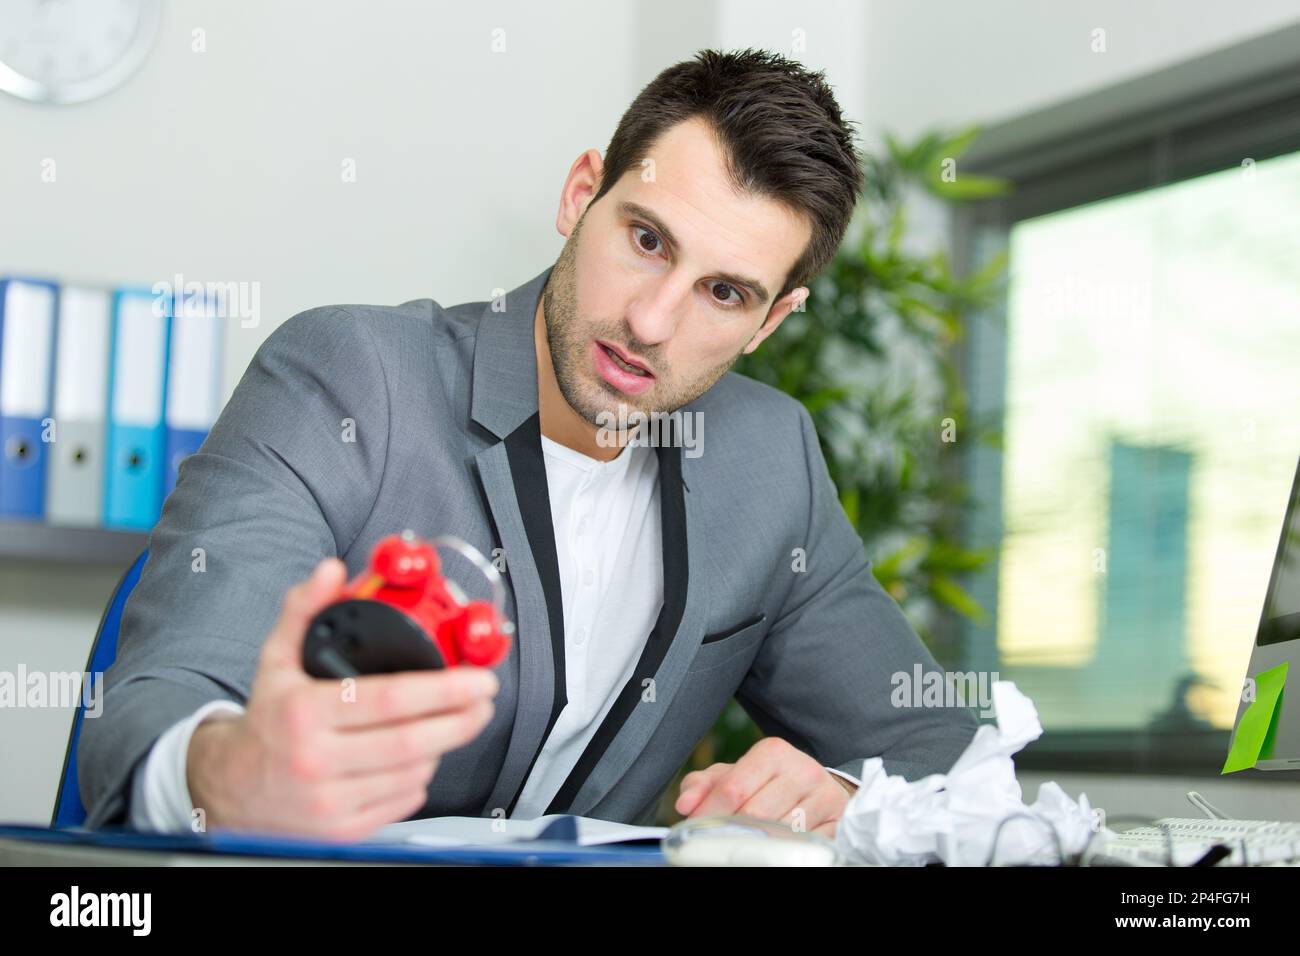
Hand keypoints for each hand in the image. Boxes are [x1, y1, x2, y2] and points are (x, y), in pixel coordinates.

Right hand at [187, 557, 499, 840]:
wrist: (234, 787)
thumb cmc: (269, 719)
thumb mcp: (277, 658)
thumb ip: (305, 609)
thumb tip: (331, 571)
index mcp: (304, 713)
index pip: (391, 699)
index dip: (445, 689)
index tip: (478, 678)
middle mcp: (315, 760)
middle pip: (412, 741)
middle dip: (462, 719)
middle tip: (484, 700)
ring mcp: (330, 801)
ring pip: (413, 772)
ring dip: (442, 745)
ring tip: (452, 723)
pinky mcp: (343, 830)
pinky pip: (403, 799)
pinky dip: (421, 776)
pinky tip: (418, 755)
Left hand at [674, 737, 851, 838]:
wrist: (819, 790)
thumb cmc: (767, 783)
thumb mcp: (733, 776)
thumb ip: (703, 785)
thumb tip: (685, 804)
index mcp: (773, 752)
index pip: (734, 788)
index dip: (710, 813)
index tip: (694, 830)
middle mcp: (802, 770)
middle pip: (756, 813)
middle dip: (731, 831)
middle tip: (716, 842)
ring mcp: (825, 797)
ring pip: (782, 832)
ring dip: (759, 843)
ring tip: (745, 845)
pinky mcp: (839, 822)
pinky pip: (806, 844)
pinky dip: (785, 850)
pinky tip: (772, 849)